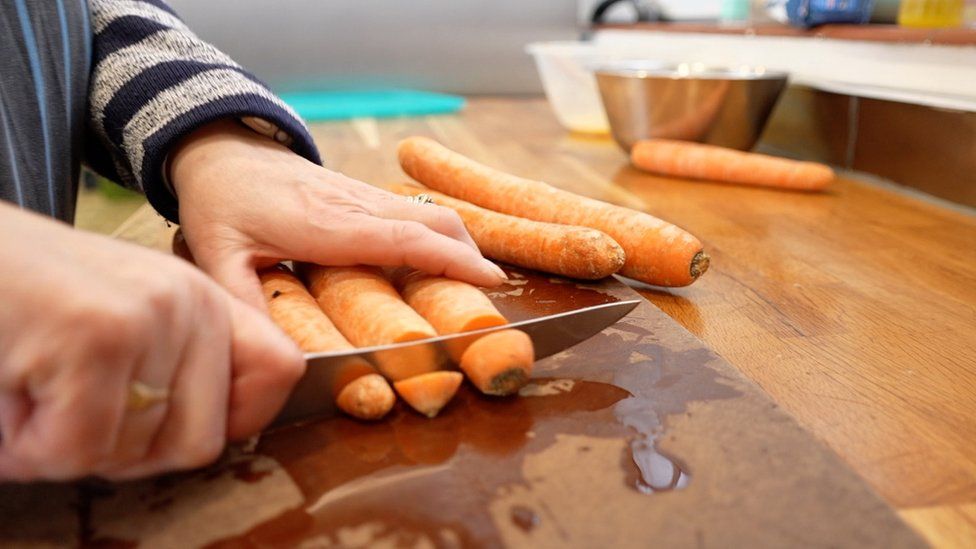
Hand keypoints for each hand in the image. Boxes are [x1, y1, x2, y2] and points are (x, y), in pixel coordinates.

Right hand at [0, 204, 303, 480]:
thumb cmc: (25, 294)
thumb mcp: (122, 315)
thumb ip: (179, 362)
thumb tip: (224, 430)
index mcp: (202, 299)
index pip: (280, 372)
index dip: (236, 420)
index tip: (171, 425)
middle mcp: (188, 303)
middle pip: (201, 442)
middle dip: (127, 454)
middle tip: (72, 414)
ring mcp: (148, 316)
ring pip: (132, 453)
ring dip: (66, 446)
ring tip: (33, 387)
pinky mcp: (97, 336)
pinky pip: (78, 448)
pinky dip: (28, 445)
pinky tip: (11, 391)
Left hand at [169, 119, 504, 308]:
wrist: (220, 148)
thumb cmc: (219, 202)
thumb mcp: (216, 258)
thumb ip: (243, 307)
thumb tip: (276, 358)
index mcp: (328, 226)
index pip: (406, 239)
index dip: (453, 260)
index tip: (491, 281)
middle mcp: (356, 205)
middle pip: (435, 220)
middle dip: (471, 254)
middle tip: (490, 296)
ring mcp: (362, 196)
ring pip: (430, 212)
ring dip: (459, 244)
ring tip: (473, 285)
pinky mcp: (362, 195)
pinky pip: (414, 212)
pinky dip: (439, 235)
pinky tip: (437, 262)